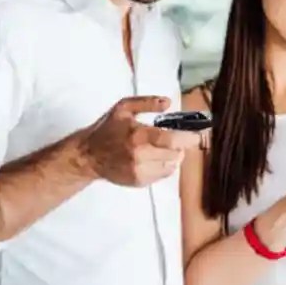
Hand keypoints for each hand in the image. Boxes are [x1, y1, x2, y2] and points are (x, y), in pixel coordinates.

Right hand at [79, 96, 201, 186]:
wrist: (88, 155)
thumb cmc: (106, 129)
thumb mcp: (124, 108)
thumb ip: (147, 103)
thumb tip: (168, 102)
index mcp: (138, 136)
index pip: (172, 140)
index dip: (188, 138)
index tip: (197, 135)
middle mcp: (140, 156)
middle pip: (174, 155)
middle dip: (179, 147)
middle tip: (175, 140)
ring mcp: (139, 171)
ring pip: (170, 167)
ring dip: (172, 157)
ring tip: (161, 149)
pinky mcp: (138, 182)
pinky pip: (162, 176)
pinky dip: (163, 167)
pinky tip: (152, 158)